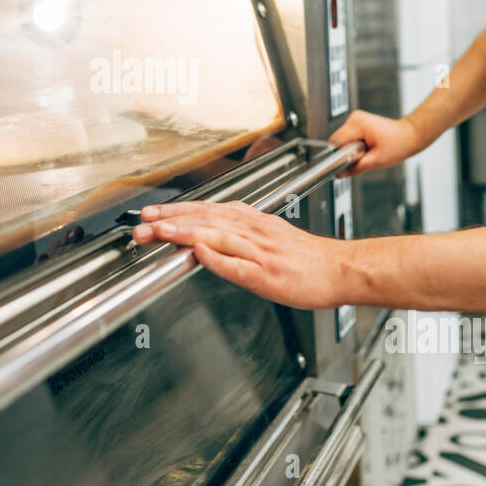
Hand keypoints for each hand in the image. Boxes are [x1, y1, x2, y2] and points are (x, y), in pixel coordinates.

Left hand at [131, 201, 350, 309]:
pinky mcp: (269, 275)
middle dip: (172, 219)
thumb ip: (240, 232)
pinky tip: (201, 255)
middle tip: (143, 222)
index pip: (208, 211)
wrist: (342, 269)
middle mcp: (254, 232)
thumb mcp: (270, 235)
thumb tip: (210, 232)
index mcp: (253, 223)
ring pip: (219, 236)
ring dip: (188, 232)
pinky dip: (219, 259)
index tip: (151, 214)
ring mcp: (261, 252)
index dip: (177, 211)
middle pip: (207, 218)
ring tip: (161, 231)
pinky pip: (240, 266)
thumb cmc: (308, 258)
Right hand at [329, 109, 422, 176]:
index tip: (347, 163)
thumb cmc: (399, 144)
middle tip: (363, 156)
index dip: (340, 155)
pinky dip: (355, 145)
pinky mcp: (358, 122)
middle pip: (338, 140)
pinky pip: (348, 137)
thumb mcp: (376, 161)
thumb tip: (339, 174)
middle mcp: (355, 118)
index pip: (336, 141)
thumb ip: (354, 168)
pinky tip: (367, 146)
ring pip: (342, 140)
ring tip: (368, 150)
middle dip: (347, 152)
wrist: (410, 135)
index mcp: (358, 124)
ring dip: (351, 149)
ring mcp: (356, 119)